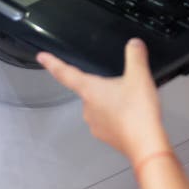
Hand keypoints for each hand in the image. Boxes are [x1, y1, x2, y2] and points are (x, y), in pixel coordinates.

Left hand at [37, 39, 170, 163]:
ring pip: (100, 105)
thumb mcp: (140, 76)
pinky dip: (117, 116)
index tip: (42, 58)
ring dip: (111, 101)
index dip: (52, 63)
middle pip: (90, 89)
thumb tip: (134, 44)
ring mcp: (95, 123)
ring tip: (131, 101)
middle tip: (123, 85)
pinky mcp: (105, 135)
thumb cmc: (138, 112)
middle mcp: (88, 107)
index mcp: (90, 89)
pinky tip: (132, 115)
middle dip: (104, 86)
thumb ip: (135, 56)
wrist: (146, 144)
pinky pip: (108, 120)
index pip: (65, 73)